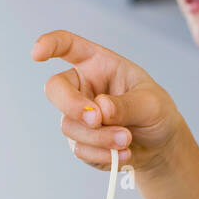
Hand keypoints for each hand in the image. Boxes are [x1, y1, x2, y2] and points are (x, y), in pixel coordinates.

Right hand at [32, 30, 183, 172]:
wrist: (160, 145)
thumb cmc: (155, 112)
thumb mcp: (151, 104)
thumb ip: (127, 105)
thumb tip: (100, 109)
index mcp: (97, 64)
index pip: (67, 45)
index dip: (49, 44)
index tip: (37, 53)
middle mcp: (82, 87)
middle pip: (55, 89)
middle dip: (72, 106)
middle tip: (96, 120)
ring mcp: (77, 115)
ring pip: (69, 126)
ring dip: (99, 137)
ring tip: (127, 140)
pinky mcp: (80, 141)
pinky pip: (79, 149)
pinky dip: (101, 154)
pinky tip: (124, 154)